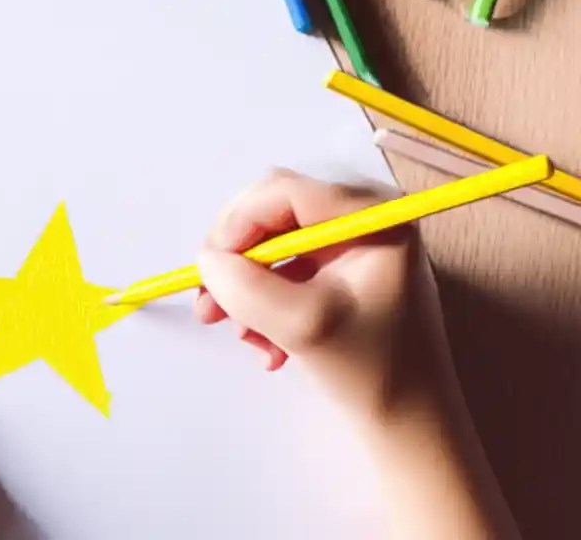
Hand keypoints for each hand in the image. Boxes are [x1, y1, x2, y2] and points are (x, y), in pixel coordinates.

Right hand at [194, 169, 453, 421]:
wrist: (410, 426)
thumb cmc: (373, 371)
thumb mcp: (302, 325)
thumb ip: (246, 286)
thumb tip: (207, 260)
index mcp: (374, 218)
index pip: (285, 191)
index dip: (239, 223)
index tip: (211, 268)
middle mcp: (363, 221)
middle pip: (272, 215)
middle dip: (237, 262)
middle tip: (210, 304)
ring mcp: (351, 248)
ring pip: (271, 247)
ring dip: (247, 291)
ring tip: (244, 338)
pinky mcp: (339, 275)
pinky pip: (282, 275)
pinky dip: (264, 307)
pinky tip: (268, 347)